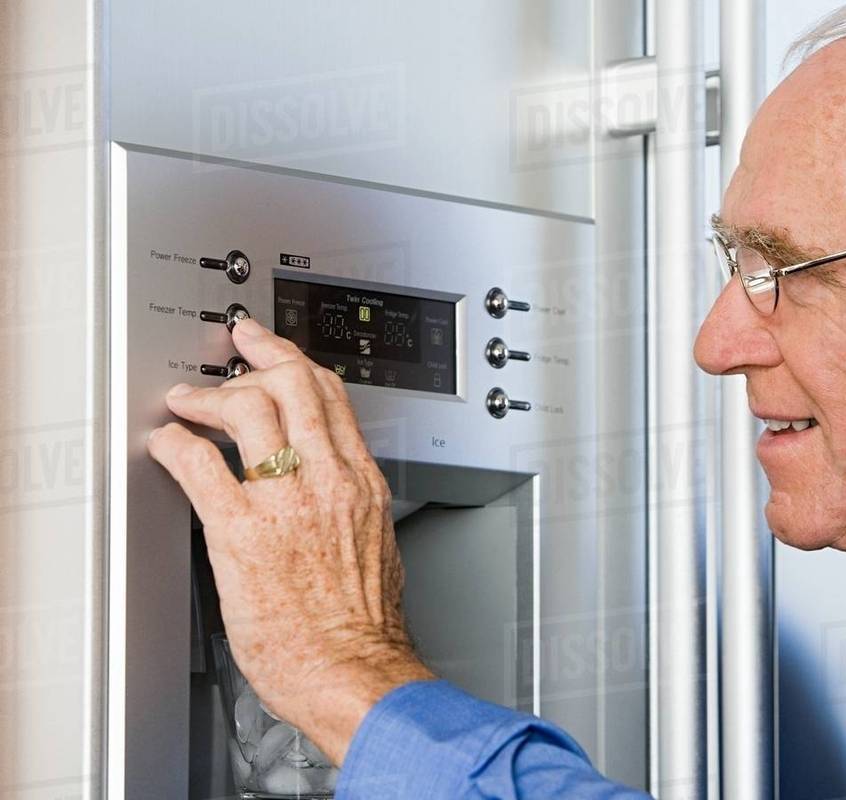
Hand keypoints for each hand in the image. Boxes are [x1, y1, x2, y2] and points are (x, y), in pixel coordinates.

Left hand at [147, 317, 433, 763]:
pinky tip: (168, 446)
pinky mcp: (242, 531)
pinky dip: (177, 444)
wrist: (356, 670)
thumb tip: (331, 494)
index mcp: (361, 483)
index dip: (295, 361)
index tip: (274, 350)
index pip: (331, 396)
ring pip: (250, 407)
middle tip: (231, 351)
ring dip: (209, 396)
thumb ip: (351, 506)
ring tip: (188, 402)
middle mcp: (328, 480)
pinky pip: (200, 464)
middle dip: (255, 356)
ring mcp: (285, 501)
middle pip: (292, 384)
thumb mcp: (377, 544)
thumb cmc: (365, 626)